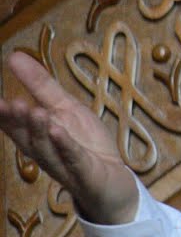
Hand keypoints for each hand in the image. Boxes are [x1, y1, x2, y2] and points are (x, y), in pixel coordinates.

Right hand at [0, 52, 138, 223]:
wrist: (114, 179)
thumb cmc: (86, 143)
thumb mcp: (66, 108)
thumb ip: (41, 85)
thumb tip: (13, 56)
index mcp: (35, 136)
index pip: (12, 124)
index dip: (2, 114)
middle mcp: (44, 151)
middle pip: (26, 136)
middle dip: (16, 121)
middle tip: (8, 103)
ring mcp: (63, 164)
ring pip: (46, 148)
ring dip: (39, 130)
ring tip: (34, 111)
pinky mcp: (85, 173)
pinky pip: (73, 158)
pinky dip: (65, 145)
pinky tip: (58, 130)